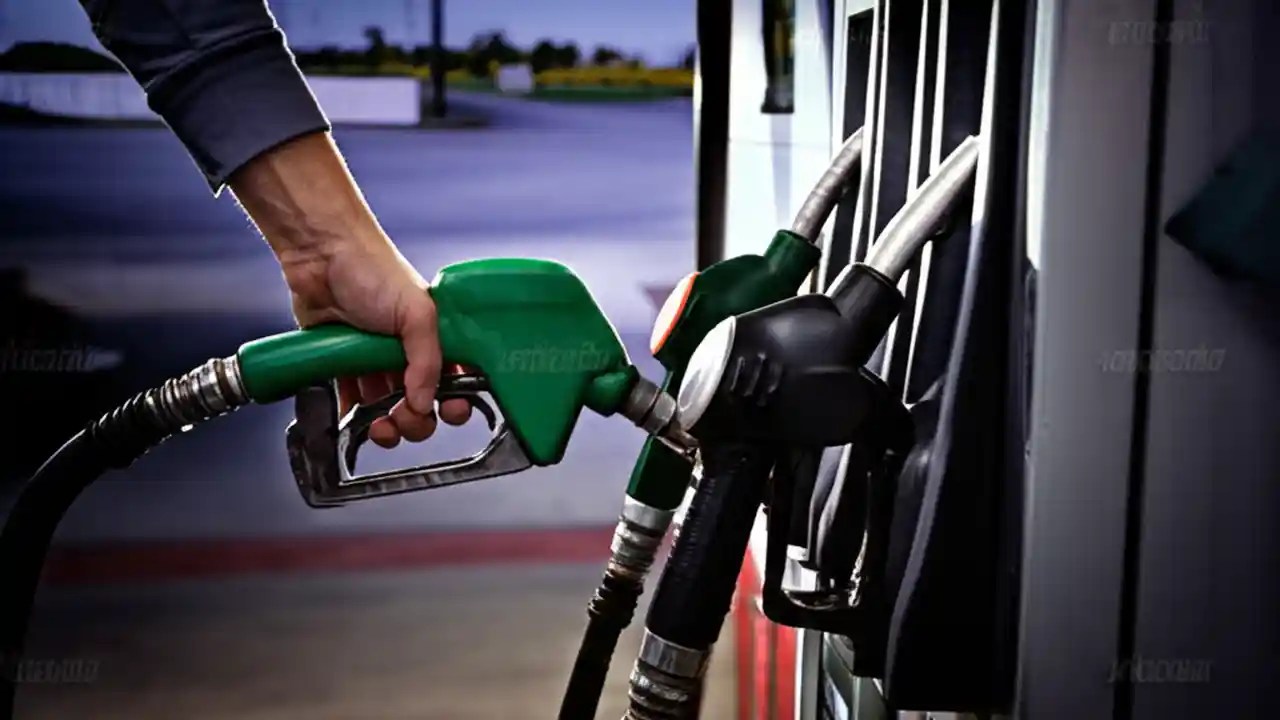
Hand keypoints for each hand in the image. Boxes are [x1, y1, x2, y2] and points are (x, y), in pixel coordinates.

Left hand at [229, 131, 469, 446]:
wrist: (321, 255)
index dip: (454, 404)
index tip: (447, 411)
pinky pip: (351, 401)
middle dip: (416, 422)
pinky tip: (353, 421)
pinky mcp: (343, 364)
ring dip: (385, 427)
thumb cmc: (374, 269)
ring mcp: (375, 361)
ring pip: (386, 410)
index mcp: (436, 339)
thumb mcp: (417, 314)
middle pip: (421, 405)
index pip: (456, 384)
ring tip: (377, 427)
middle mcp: (408, 353)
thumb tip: (425, 404)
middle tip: (403, 421)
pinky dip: (353, 417)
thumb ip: (427, 362)